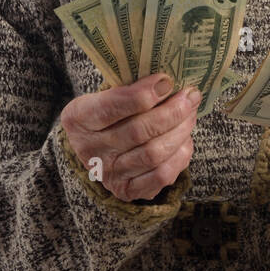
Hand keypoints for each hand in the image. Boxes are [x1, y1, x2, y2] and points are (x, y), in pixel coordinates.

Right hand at [60, 73, 201, 201]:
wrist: (97, 147)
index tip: (167, 81)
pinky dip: (180, 156)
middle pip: (138, 131)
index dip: (142, 95)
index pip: (111, 107)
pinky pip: (161, 176)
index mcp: (78, 118)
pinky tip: (185, 140)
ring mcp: (108, 174)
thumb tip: (169, 80)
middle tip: (190, 96)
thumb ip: (130, 86)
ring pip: (153, 154)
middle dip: (172, 111)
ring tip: (191, 114)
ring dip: (180, 131)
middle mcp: (89, 149)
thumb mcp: (106, 93)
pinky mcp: (126, 190)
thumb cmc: (110, 112)